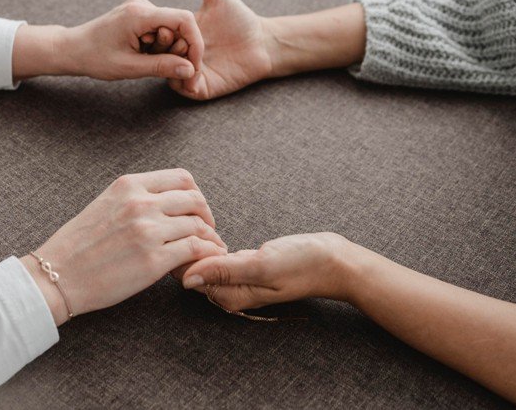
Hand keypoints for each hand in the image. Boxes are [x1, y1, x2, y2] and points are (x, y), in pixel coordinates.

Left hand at [12, 0, 203, 81]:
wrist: (72, 49)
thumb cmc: (95, 58)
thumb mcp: (130, 67)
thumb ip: (162, 67)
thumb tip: (190, 70)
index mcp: (139, 14)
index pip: (183, 19)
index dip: (195, 42)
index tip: (194, 64)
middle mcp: (142, 4)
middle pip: (178, 24)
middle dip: (177, 48)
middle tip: (161, 67)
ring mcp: (140, 7)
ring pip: (170, 28)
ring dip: (165, 48)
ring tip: (142, 59)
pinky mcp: (138, 13)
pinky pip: (160, 28)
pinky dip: (158, 44)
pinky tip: (141, 53)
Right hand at [21, 169, 226, 324]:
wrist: (57, 276)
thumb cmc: (77, 245)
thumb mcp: (105, 204)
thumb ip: (135, 198)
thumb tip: (166, 201)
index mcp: (128, 186)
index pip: (181, 178)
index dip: (196, 194)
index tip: (197, 210)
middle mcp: (140, 203)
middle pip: (195, 200)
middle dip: (207, 216)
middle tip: (209, 231)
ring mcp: (148, 231)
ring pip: (198, 226)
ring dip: (210, 238)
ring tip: (211, 248)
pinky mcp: (153, 260)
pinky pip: (195, 250)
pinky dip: (206, 254)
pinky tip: (206, 260)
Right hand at [168, 0, 275, 99]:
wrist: (261, 42)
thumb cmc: (239, 17)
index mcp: (180, 35)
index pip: (159, 36)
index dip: (159, 32)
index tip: (166, 25)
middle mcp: (182, 55)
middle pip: (160, 56)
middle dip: (165, 49)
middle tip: (177, 40)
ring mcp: (191, 72)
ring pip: (171, 74)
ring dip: (175, 65)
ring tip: (187, 53)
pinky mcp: (203, 88)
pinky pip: (186, 89)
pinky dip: (186, 81)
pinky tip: (195, 70)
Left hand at [180, 232, 359, 310]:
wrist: (334, 260)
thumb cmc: (303, 264)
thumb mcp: (262, 266)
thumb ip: (223, 272)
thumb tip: (186, 279)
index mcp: (229, 296)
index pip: (189, 277)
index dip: (181, 252)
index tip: (183, 229)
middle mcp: (230, 291)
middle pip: (194, 269)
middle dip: (186, 246)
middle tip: (190, 219)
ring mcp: (238, 278)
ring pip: (205, 261)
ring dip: (198, 242)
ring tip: (198, 220)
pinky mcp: (247, 265)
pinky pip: (220, 256)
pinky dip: (213, 243)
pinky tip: (213, 230)